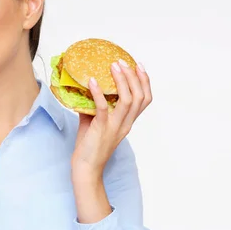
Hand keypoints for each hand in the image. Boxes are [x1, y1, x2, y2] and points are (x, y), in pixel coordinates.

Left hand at [71, 59, 151, 181]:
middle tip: (124, 62)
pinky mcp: (101, 129)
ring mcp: (115, 127)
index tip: (138, 66)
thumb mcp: (93, 122)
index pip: (145, 100)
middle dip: (134, 76)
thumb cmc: (88, 146)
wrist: (85, 168)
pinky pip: (103, 108)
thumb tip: (85, 89)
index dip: (144, 81)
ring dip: (121, 81)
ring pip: (128, 100)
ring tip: (113, 66)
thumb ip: (94, 107)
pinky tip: (92, 81)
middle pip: (140, 97)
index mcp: (127, 122)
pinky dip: (99, 93)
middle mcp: (125, 124)